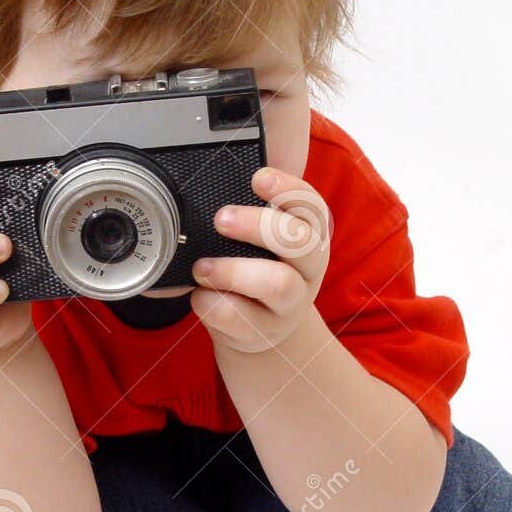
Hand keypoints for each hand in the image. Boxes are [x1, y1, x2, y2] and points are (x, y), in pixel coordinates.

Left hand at [189, 167, 331, 352]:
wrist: (261, 328)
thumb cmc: (256, 268)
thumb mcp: (262, 240)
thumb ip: (247, 214)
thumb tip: (208, 184)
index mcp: (310, 234)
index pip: (311, 205)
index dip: (287, 190)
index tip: (257, 178)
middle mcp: (309, 269)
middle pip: (300, 243)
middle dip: (257, 226)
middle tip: (221, 219)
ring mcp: (291, 305)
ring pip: (277, 284)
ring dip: (233, 271)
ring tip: (202, 267)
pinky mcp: (265, 333)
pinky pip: (239, 317)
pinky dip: (212, 303)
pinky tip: (200, 295)